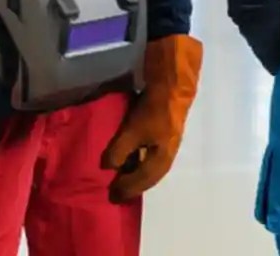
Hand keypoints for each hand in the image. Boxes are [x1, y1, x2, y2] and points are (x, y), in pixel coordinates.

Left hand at [101, 34, 202, 202]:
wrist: (172, 82)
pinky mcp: (163, 126)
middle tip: (117, 190)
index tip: (113, 196)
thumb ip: (120, 151)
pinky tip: (129, 153)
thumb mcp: (134, 131)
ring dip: (136, 169)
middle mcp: (168, 151)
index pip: (145, 180)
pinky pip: (149, 149)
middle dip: (134, 183)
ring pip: (150, 162)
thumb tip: (107, 167)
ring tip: (120, 174)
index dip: (129, 188)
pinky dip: (138, 155)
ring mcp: (167, 138)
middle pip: (150, 174)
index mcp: (164, 157)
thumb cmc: (153, 109)